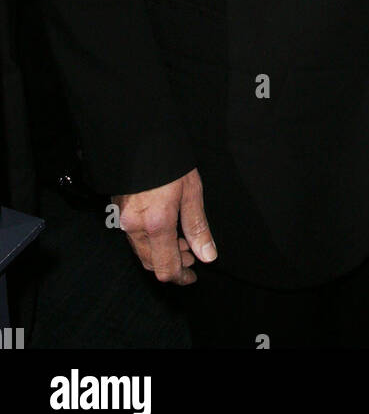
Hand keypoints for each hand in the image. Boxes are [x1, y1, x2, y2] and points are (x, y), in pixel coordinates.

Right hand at [113, 167, 216, 284]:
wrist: (138, 136)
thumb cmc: (168, 160)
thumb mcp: (191, 191)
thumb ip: (197, 226)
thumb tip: (207, 255)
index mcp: (156, 224)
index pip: (166, 268)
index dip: (181, 277)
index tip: (193, 275)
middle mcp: (135, 227)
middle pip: (151, 264)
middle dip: (173, 264)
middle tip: (192, 253)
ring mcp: (123, 220)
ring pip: (142, 251)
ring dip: (162, 252)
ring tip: (181, 238)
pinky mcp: (118, 211)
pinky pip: (134, 237)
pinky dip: (150, 240)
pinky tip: (164, 227)